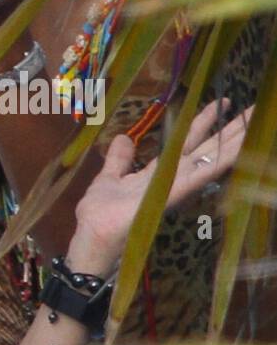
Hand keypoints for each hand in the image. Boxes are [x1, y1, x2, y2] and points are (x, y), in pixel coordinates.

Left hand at [69, 100, 252, 275]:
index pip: (185, 144)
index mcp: (156, 175)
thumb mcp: (107, 180)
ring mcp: (170, 190)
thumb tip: (123, 138)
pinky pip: (194, 179)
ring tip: (252, 125)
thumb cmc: (97, 217)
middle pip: (203, 150)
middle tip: (255, 111)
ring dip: (231, 144)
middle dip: (229, 131)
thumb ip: (118, 160)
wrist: (91, 242)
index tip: (223, 102)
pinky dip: (214, 165)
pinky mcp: (166, 198)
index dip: (203, 123)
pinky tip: (234, 152)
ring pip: (205, 162)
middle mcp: (169, 181)